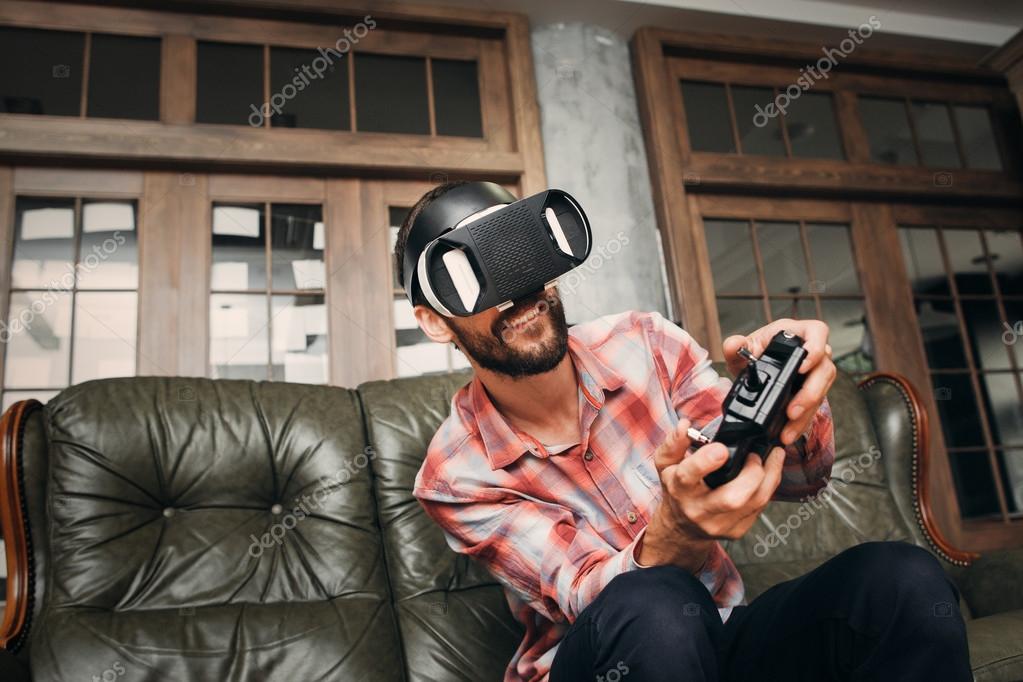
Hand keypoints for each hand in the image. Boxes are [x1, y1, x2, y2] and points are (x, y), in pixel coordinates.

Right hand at [638, 419, 784, 569]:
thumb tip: (684, 425)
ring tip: (774, 456)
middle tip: (755, 454)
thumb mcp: (666, 464)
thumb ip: (674, 443)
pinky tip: (767, 474)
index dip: (706, 461)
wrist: (681, 527)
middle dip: (752, 472)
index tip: (721, 449)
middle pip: (732, 498)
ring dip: (770, 476)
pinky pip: (761, 507)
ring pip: (755, 501)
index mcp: (680, 489)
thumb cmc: (677, 491)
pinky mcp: (737, 530)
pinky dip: (768, 487)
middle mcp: (699, 510)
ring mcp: (720, 524)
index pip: (688, 476)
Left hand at [723, 318, 835, 444]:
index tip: (802, 366)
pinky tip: (790, 433)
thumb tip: (733, 344)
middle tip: (792, 411)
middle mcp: (813, 352)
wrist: (755, 372)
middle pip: (824, 369)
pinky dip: (801, 422)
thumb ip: (735, 347)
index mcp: (796, 333)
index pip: (817, 332)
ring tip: (788, 430)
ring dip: (806, 413)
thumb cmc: (755, 353)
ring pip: (822, 392)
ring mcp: (816, 373)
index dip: (815, 348)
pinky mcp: (814, 392)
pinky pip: (813, 408)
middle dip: (809, 393)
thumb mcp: (742, 350)